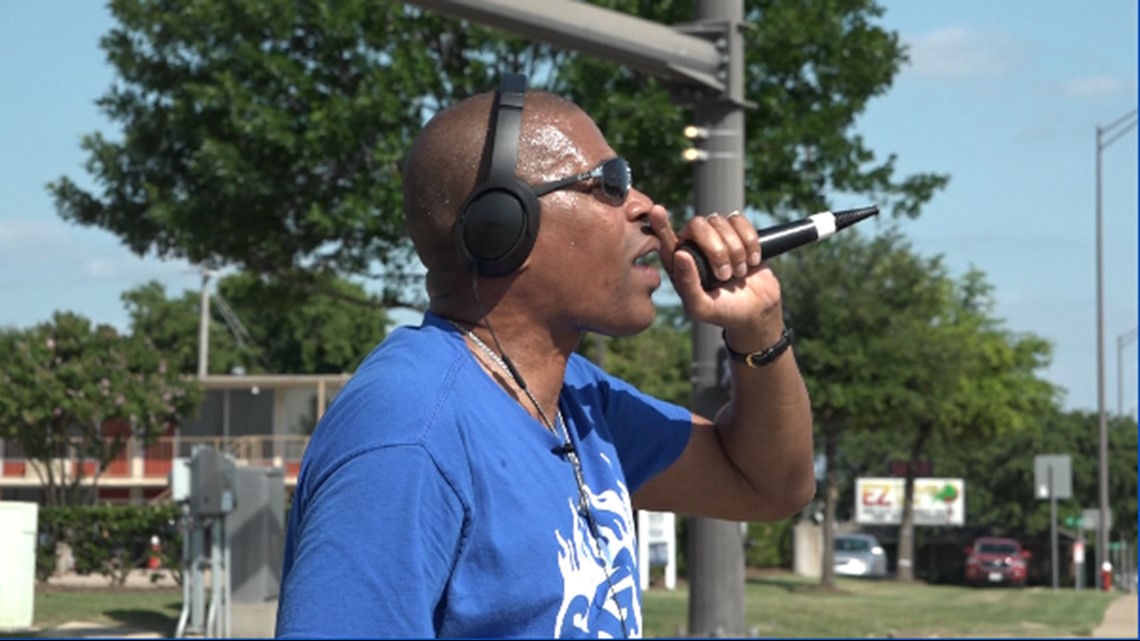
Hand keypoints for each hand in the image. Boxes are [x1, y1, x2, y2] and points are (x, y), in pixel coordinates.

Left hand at [649, 207, 783, 339]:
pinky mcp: (737, 232)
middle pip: (697, 225)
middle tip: (726, 275)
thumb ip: (688, 285)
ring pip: (720, 222)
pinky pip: (740, 221)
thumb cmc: (724, 311)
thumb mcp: (702, 307)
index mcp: (678, 264)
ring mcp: (715, 237)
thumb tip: (680, 255)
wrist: (757, 310)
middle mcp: (693, 246)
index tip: (657, 211)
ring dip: (736, 251)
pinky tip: (751, 261)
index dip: (661, 225)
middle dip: (716, 250)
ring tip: (739, 273)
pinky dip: (750, 242)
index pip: (665, 240)